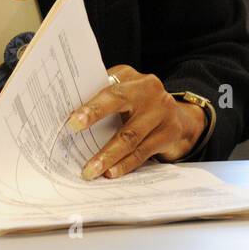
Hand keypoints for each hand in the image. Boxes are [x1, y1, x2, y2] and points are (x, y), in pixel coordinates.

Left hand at [67, 65, 205, 179]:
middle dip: (95, 116)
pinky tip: (112, 173)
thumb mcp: (123, 95)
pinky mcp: (170, 132)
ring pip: (130, 135)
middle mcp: (149, 89)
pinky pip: (143, 151)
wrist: (180, 118)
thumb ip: (101, 101)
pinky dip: (125, 164)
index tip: (72, 121)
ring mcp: (162, 110)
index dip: (90, 104)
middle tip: (74, 132)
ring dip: (108, 154)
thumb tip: (68, 121)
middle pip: (119, 101)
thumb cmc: (138, 107)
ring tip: (90, 170)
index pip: (108, 87)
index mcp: (130, 77)